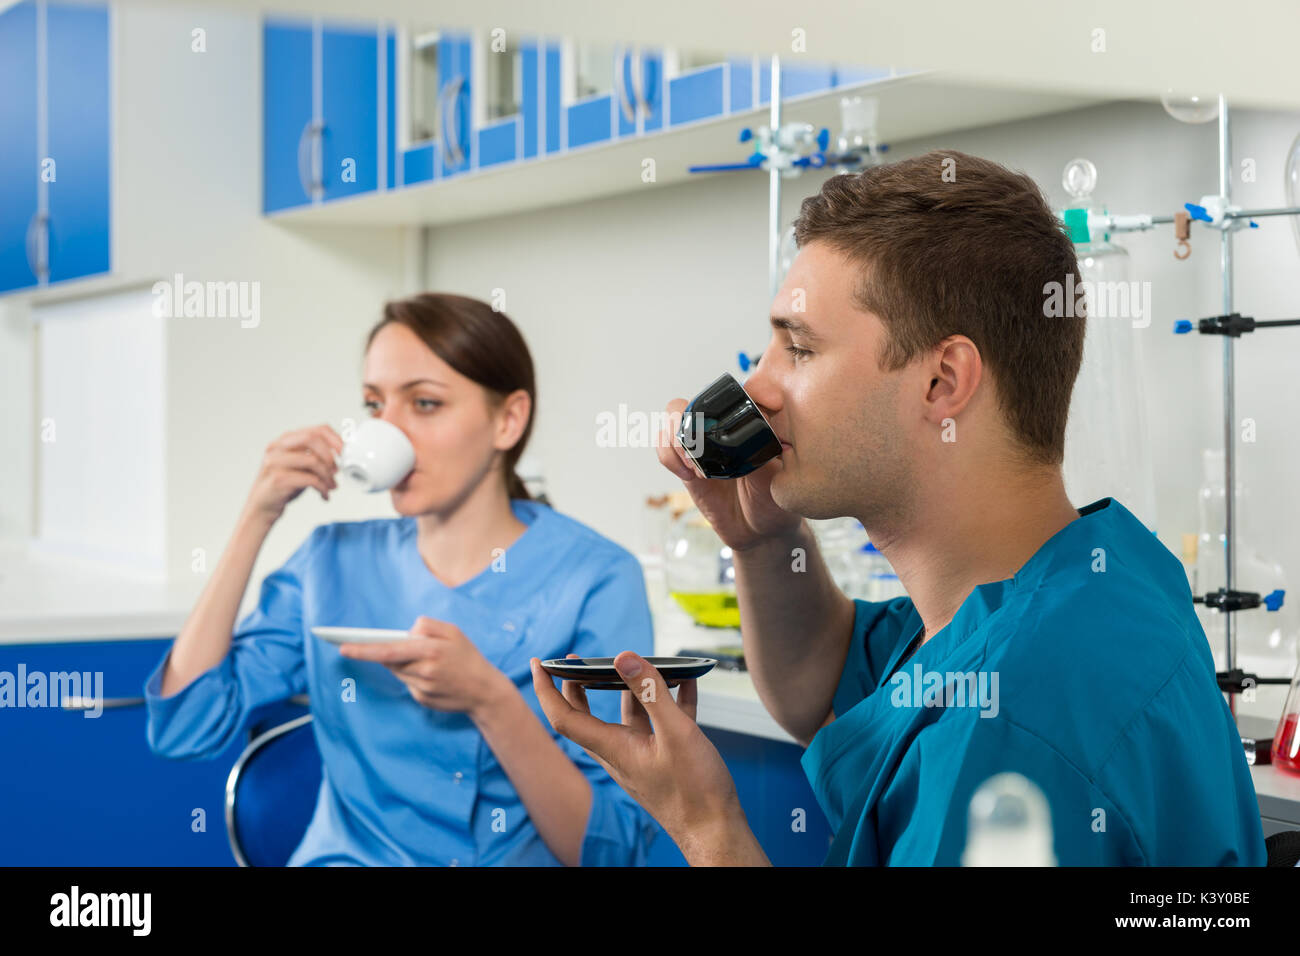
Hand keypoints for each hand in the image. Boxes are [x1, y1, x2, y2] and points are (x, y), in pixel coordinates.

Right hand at [243, 424, 342, 523]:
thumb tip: (341, 456)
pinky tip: (324, 494)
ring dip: (328, 475)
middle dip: (330, 454)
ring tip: (332, 486)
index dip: (335, 439)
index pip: (316, 430)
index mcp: (286, 440)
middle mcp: (278, 447)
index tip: (345, 452)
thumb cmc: (283, 485)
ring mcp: (275, 462)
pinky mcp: (278, 479)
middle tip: (337, 470)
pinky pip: (309, 479)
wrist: (262, 506)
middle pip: (312, 438)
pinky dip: (322, 487)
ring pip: (312, 460)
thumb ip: (315, 456)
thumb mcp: (300, 465)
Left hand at [339, 617, 511, 715]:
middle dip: (380, 653)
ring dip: (402, 664)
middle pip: (391, 661)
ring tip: (424, 660)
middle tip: (363, 647)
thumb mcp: (454, 632)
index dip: (364, 650)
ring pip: (398, 671)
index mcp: (431, 650)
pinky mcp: (421, 700)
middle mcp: (424, 671)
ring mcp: (422, 688)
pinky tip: (432, 676)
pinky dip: (413, 676)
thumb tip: (405, 632)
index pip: (389, 650)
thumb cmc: (468, 657)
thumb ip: (427, 626)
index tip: (343, 647)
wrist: (485, 691)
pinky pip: (408, 683)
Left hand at [530, 650, 757, 859]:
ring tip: (644, 662)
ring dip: (632, 688)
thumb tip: (625, 658)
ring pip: (628, 715)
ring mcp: (641, 756)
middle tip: (580, 658)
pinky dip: (668, 700)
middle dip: (581, 682)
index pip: (564, 716)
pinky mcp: (662, 759)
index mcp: (613, 748)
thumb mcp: (676, 733)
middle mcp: (620, 752)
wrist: (715, 831)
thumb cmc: (694, 792)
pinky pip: (658, 723)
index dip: (546, 687)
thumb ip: (651, 693)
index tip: (539, 663)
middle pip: (588, 713)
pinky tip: (686, 683)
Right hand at [657, 399, 801, 550]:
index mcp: (743, 423)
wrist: (760, 531)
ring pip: (670, 422)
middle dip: (685, 425)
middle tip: (698, 454)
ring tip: (695, 469)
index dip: (712, 409)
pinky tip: (687, 475)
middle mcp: (718, 430)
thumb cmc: (775, 500)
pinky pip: (663, 450)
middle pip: (686, 405)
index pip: (719, 397)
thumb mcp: (776, 473)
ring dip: (675, 442)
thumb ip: (762, 448)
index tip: (718, 434)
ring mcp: (699, 447)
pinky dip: (668, 457)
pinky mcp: (685, 466)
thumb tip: (757, 423)